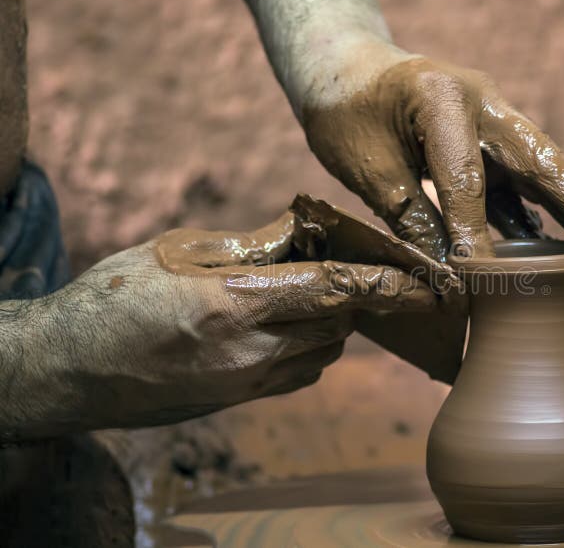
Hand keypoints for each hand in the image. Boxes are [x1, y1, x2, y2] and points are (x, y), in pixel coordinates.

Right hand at [31, 212, 434, 431]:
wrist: (69, 369)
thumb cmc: (114, 298)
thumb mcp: (179, 250)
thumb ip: (251, 245)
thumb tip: (301, 229)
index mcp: (234, 306)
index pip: (334, 290)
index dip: (386, 283)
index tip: (426, 280)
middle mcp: (249, 353)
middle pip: (339, 324)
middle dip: (361, 297)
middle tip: (367, 269)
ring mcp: (245, 384)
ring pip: (324, 354)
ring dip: (338, 323)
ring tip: (326, 292)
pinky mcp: (239, 401)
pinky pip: (300, 375)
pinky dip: (314, 347)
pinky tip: (296, 324)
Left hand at [301, 44, 563, 270]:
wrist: (343, 71)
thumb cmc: (345, 114)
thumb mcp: (367, 167)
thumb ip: (410, 216)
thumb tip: (450, 273)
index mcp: (443, 98)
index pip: (466, 179)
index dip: (475, 235)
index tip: (486, 284)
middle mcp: (480, 103)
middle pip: (538, 161)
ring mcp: (488, 119)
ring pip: (538, 171)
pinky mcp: (485, 138)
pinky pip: (516, 181)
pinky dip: (537, 215)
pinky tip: (559, 248)